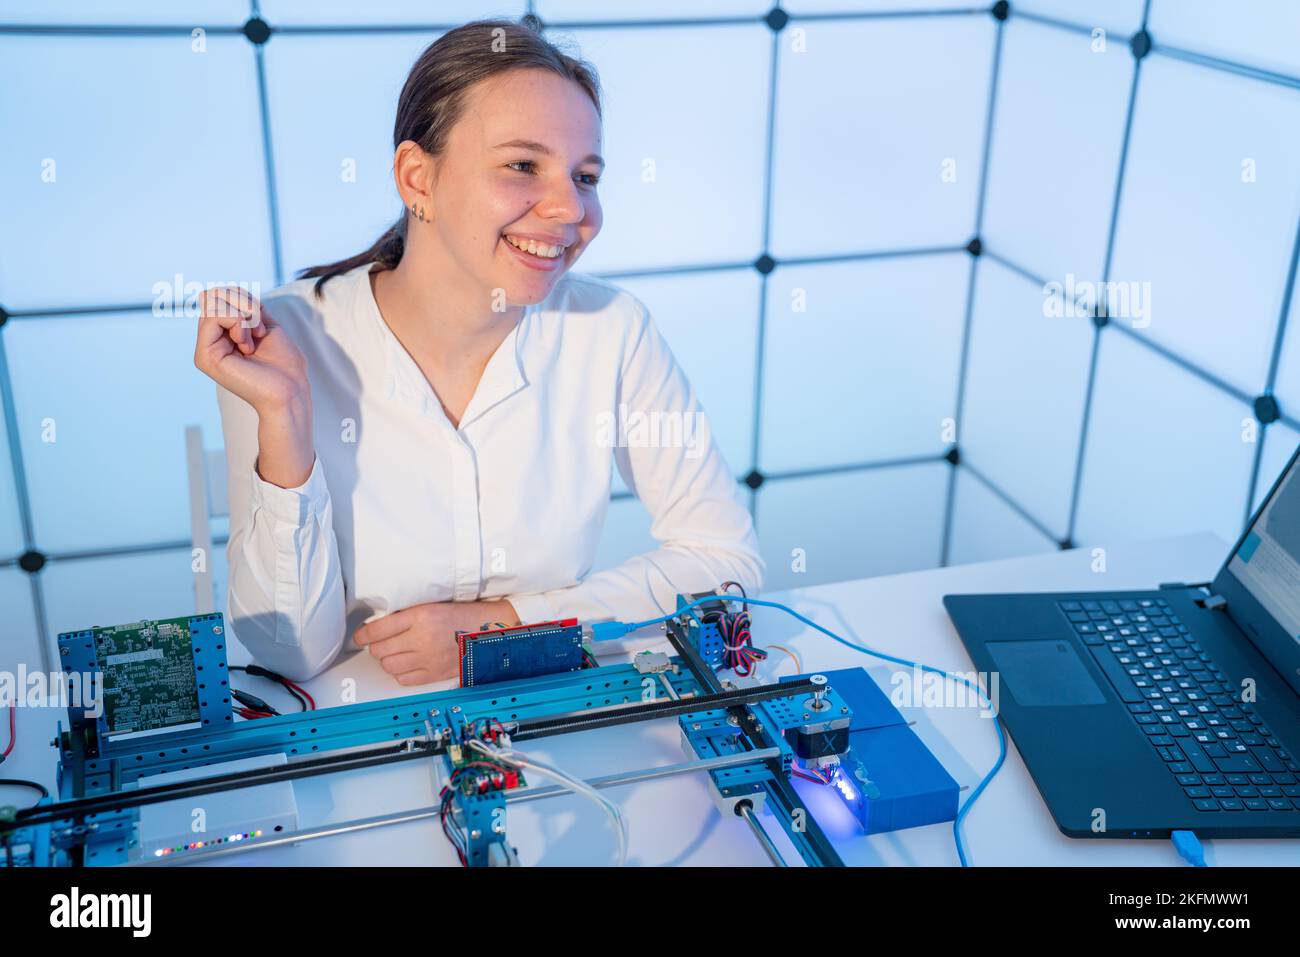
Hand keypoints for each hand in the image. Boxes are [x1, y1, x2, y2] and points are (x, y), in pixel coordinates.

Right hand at [194, 286, 308, 415]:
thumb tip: (226, 290)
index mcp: (222, 334)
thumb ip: (244, 308)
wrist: (289, 392)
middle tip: (259, 330)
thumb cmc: (284, 364)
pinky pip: (215, 316)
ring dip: (244, 315)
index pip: (219, 295)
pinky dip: (239, 323)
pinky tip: (247, 346)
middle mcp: (209, 341)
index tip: (262, 324)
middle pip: (213, 294)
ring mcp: (205, 349)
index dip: (244, 298)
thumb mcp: (265, 325)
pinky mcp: (204, 356)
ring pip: (212, 301)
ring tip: (254, 340)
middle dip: (244, 303)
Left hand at [354, 599, 521, 685]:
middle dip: (377, 647)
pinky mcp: (435, 674)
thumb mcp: (432, 604)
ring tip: (396, 653)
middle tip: (382, 642)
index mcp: (421, 616)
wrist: (490, 630)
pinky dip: (401, 673)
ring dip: (388, 660)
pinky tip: (408, 663)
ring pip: (389, 666)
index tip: (361, 636)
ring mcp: (428, 659)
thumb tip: (379, 627)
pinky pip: (404, 679)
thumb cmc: (464, 615)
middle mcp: (422, 638)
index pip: (378, 630)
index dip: (363, 635)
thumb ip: (406, 615)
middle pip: (380, 650)